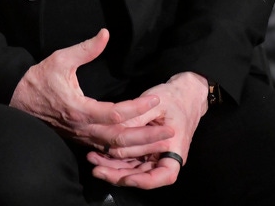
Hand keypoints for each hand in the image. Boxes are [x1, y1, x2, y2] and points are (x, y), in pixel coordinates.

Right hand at [10, 29, 170, 152]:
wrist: (17, 98)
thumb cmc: (38, 79)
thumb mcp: (60, 59)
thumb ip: (86, 49)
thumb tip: (105, 34)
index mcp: (79, 109)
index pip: (116, 113)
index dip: (138, 107)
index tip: (155, 99)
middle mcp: (82, 127)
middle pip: (121, 138)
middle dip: (147, 136)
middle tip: (170, 131)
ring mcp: (81, 136)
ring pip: (116, 148)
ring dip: (141, 146)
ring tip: (162, 142)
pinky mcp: (80, 139)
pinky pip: (107, 150)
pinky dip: (126, 151)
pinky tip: (140, 148)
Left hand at [88, 71, 208, 188]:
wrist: (182, 94)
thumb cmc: (172, 98)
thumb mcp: (156, 105)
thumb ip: (137, 119)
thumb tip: (116, 130)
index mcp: (175, 149)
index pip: (165, 175)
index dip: (146, 180)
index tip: (127, 178)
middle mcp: (165, 157)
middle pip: (143, 176)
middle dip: (119, 176)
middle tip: (97, 171)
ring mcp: (153, 155)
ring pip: (132, 170)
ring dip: (113, 169)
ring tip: (92, 160)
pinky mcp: (143, 150)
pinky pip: (129, 160)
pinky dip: (114, 160)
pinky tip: (97, 154)